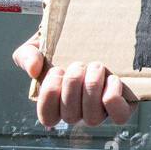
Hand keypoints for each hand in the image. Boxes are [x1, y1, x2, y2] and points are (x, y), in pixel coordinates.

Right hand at [12, 32, 138, 127]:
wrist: (97, 31)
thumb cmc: (64, 44)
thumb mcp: (38, 46)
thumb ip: (27, 56)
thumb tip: (34, 70)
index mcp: (57, 102)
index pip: (48, 117)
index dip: (50, 97)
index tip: (56, 71)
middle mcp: (78, 111)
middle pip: (70, 116)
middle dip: (72, 86)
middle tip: (78, 64)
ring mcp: (101, 110)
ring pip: (92, 118)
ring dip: (92, 88)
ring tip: (96, 66)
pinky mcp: (123, 104)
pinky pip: (119, 116)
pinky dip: (114, 98)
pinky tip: (113, 79)